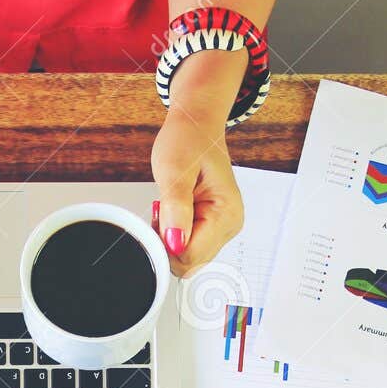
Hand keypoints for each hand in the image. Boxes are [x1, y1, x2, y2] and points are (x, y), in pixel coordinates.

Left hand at [151, 106, 243, 273]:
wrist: (196, 126)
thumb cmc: (188, 140)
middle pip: (190, 262)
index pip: (191, 256)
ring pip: (188, 257)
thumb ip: (176, 208)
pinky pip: (188, 245)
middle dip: (168, 243)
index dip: (165, 246)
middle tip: (163, 210)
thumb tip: (175, 243)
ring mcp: (222, 228)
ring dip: (170, 239)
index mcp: (226, 214)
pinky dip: (173, 234)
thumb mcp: (174, 170)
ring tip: (169, 207)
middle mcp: (229, 225)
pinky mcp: (213, 227)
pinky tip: (173, 213)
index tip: (157, 220)